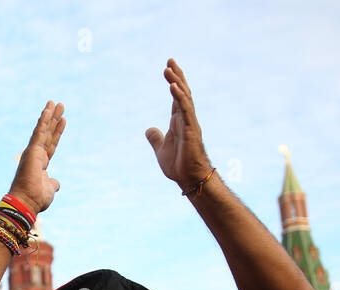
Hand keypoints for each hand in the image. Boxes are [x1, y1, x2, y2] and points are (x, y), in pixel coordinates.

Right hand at [7, 101, 65, 216]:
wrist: (26, 202)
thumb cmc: (36, 199)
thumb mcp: (50, 189)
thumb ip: (53, 183)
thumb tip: (56, 183)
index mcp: (40, 163)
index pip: (51, 144)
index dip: (57, 132)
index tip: (63, 120)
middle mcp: (36, 155)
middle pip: (48, 134)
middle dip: (54, 120)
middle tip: (60, 105)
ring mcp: (33, 152)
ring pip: (43, 130)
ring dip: (50, 115)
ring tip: (56, 103)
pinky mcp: (32, 150)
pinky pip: (39, 132)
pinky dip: (44, 120)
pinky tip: (48, 109)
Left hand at [145, 59, 212, 191]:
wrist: (189, 178)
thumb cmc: (179, 165)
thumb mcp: (161, 149)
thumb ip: (155, 138)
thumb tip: (148, 129)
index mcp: (179, 121)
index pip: (176, 97)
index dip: (173, 82)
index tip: (168, 67)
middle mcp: (185, 119)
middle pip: (182, 92)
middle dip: (176, 76)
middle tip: (170, 60)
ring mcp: (189, 123)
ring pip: (184, 98)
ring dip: (177, 82)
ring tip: (169, 69)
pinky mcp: (191, 130)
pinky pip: (185, 110)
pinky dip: (179, 97)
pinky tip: (173, 86)